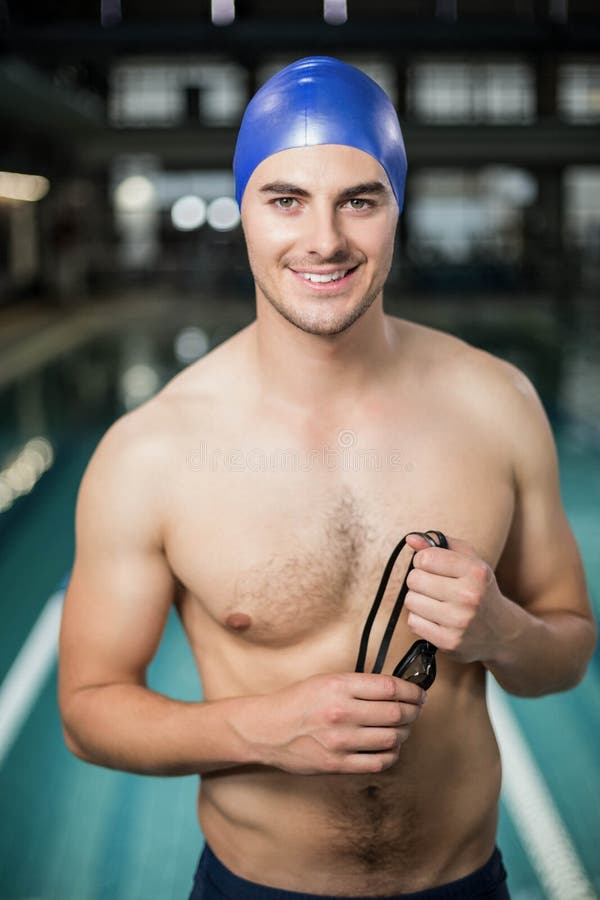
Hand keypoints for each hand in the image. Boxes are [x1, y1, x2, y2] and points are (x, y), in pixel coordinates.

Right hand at [236, 673, 425, 775]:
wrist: (267, 730)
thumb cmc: (297, 702)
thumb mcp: (327, 680)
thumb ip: (359, 685)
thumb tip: (396, 690)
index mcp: (339, 686)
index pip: (390, 687)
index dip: (412, 691)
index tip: (418, 693)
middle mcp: (341, 712)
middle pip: (396, 714)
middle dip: (414, 711)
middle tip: (416, 709)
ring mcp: (340, 741)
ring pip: (392, 739)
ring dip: (405, 733)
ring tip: (404, 728)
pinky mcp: (338, 764)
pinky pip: (378, 762)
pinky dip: (392, 754)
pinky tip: (390, 747)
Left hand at [404, 533, 507, 664]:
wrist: (501, 631)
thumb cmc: (480, 589)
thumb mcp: (470, 561)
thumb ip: (440, 544)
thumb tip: (411, 539)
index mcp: (476, 572)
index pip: (426, 558)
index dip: (423, 560)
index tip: (432, 566)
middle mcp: (469, 596)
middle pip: (414, 579)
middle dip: (419, 580)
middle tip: (433, 586)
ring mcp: (459, 621)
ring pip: (411, 600)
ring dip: (418, 600)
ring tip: (435, 602)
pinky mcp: (449, 642)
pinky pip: (413, 622)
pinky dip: (419, 619)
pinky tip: (435, 618)